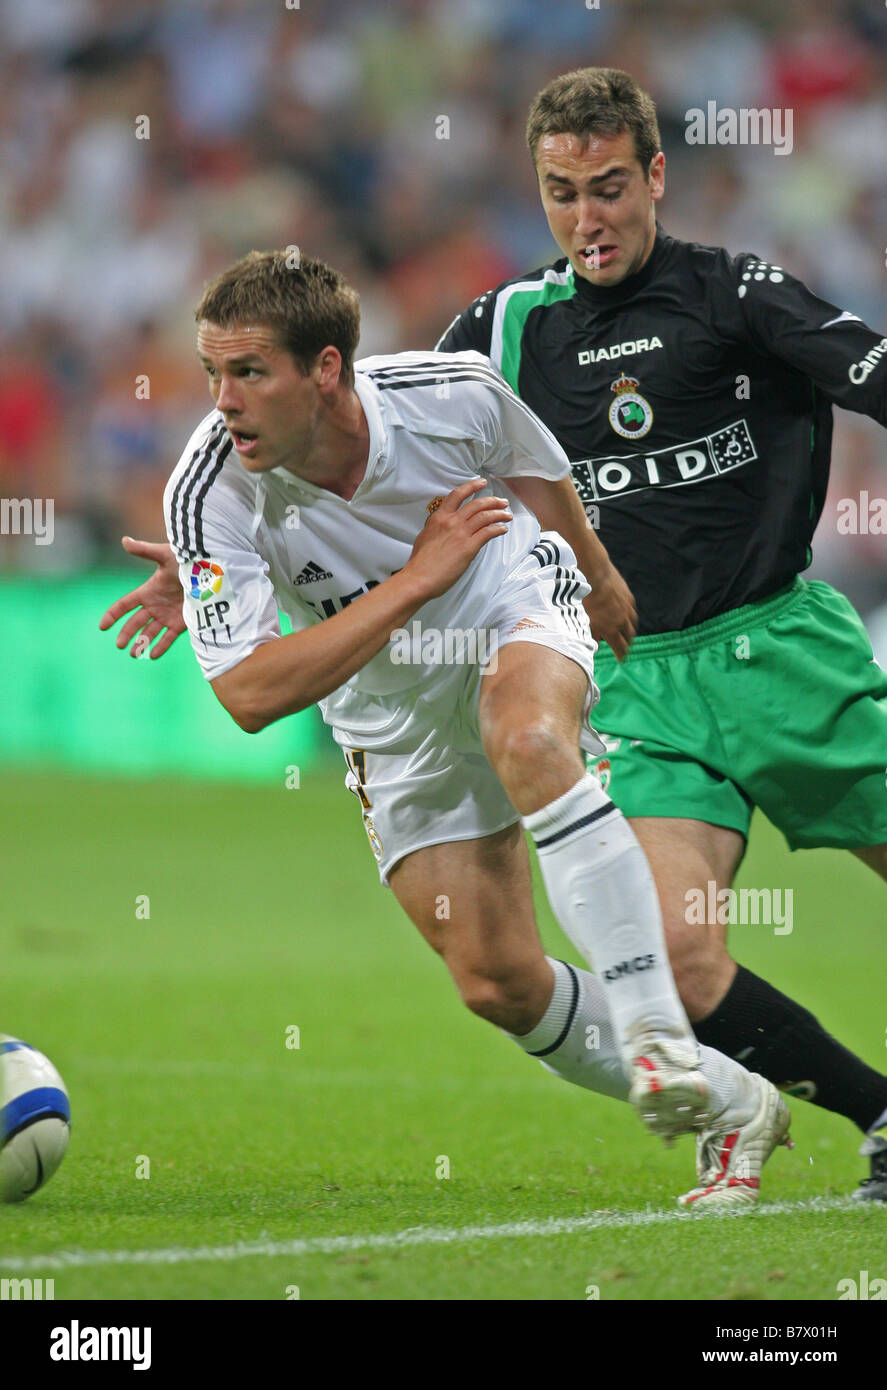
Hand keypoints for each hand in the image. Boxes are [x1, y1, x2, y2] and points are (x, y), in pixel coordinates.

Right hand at [99, 537, 184, 658]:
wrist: (210, 572)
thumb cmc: (186, 561)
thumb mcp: (164, 555)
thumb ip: (144, 550)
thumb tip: (124, 541)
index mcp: (147, 592)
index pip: (124, 605)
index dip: (113, 615)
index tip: (102, 627)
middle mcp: (154, 606)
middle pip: (135, 623)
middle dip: (127, 634)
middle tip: (120, 645)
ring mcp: (167, 616)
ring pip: (149, 633)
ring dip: (141, 643)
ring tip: (133, 654)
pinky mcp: (181, 623)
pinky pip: (168, 638)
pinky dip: (160, 647)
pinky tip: (152, 656)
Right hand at [405, 478, 511, 599]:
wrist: (419, 577)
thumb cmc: (420, 562)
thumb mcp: (425, 536)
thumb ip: (437, 528)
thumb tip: (444, 526)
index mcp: (439, 518)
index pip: (457, 495)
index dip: (472, 486)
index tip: (482, 483)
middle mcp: (451, 522)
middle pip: (477, 504)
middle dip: (492, 501)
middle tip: (502, 502)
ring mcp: (461, 533)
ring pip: (485, 516)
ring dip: (499, 514)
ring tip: (507, 515)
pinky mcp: (469, 547)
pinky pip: (488, 532)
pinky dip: (498, 529)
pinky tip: (503, 529)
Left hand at [583, 561, 636, 660]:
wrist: (594, 574)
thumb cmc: (584, 598)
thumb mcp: (584, 620)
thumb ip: (590, 634)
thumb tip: (594, 643)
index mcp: (610, 630)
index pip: (620, 648)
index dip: (621, 655)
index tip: (621, 659)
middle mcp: (622, 621)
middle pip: (628, 638)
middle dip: (626, 645)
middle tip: (624, 649)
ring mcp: (627, 609)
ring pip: (632, 625)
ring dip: (630, 633)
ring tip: (627, 636)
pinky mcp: (628, 598)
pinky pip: (632, 613)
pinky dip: (630, 619)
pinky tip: (626, 618)